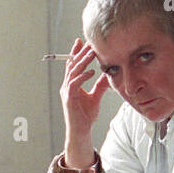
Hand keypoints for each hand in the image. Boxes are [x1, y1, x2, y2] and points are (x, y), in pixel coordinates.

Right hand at [60, 38, 110, 161]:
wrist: (80, 131)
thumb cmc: (85, 116)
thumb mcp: (95, 97)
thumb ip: (100, 86)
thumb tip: (107, 75)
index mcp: (71, 84)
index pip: (73, 65)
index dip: (76, 53)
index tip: (81, 41)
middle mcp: (66, 86)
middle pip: (72, 65)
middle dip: (80, 53)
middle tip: (88, 42)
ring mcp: (66, 92)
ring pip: (73, 72)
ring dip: (83, 61)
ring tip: (92, 52)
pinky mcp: (69, 99)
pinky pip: (75, 84)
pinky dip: (83, 77)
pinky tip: (91, 72)